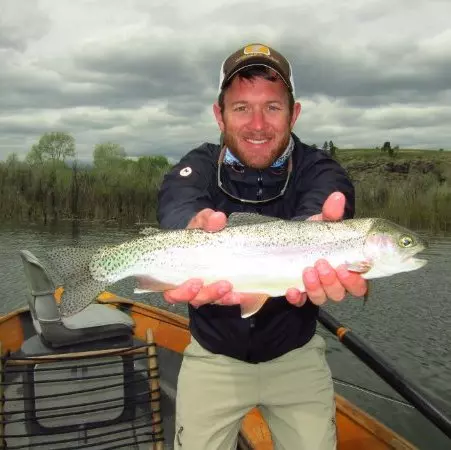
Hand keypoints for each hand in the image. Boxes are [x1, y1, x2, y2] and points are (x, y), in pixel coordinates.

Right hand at [163, 208, 238, 307]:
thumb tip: (218, 218)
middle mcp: (192, 285)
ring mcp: (208, 288)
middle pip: (196, 299)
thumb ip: (207, 220)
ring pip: (213, 300)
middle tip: (222, 285)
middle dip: (209, 294)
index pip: (173, 292)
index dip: (182, 293)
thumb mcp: (201, 222)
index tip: (196, 282)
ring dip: (223, 297)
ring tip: (233, 287)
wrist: (210, 234)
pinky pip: (229, 298)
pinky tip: (246, 293)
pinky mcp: (223, 290)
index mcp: (178, 272)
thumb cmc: (199, 231)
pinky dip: (237, 297)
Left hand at [286, 192, 367, 306]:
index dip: (355, 281)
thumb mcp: (323, 223)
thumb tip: (337, 196)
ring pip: (322, 298)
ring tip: (308, 269)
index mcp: (348, 268)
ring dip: (316, 287)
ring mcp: (317, 289)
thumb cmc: (315, 235)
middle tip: (322, 264)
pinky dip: (296, 297)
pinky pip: (300, 301)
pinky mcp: (299, 292)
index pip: (360, 284)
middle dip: (332, 281)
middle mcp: (335, 282)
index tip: (344, 267)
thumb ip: (331, 213)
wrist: (290, 241)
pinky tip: (292, 289)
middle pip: (340, 294)